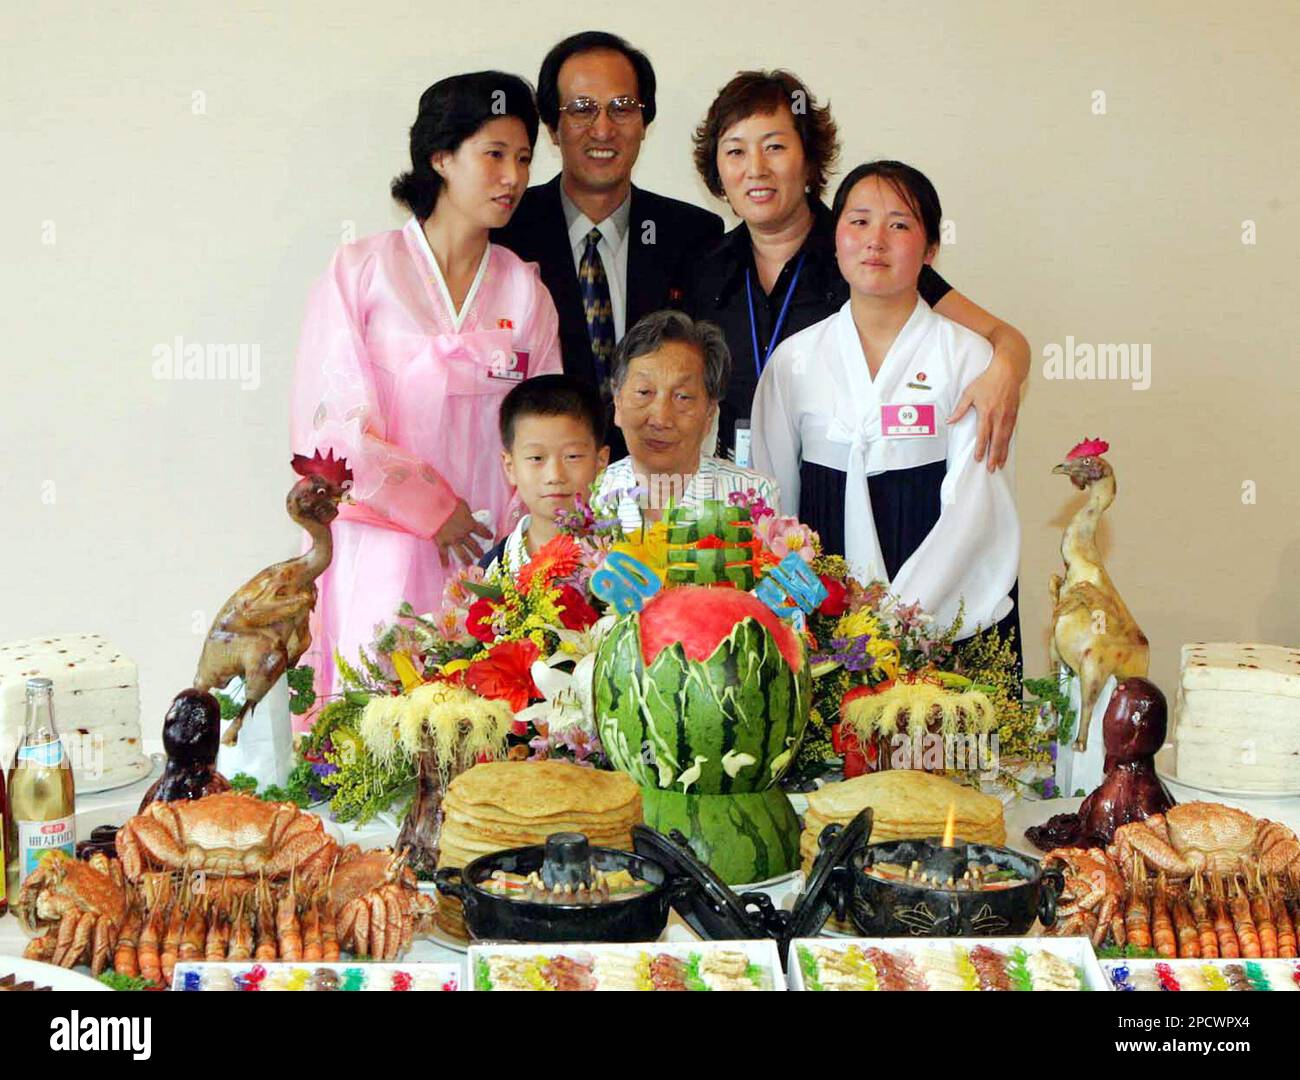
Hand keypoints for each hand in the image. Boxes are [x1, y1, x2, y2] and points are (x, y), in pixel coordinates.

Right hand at [435, 500, 491, 566]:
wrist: (436, 509)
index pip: (481, 530)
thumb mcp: (462, 505)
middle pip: (474, 545)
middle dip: (479, 551)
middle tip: (482, 556)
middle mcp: (463, 535)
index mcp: (470, 524)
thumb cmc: (449, 503)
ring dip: (466, 560)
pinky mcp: (442, 542)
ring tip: (470, 565)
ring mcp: (453, 540)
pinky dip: (444, 560)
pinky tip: (445, 566)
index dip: (487, 534)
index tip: (491, 537)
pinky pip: (444, 553)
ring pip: (462, 553)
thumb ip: (466, 511)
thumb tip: (466, 512)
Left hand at [947, 351, 1022, 471]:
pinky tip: (1006, 450)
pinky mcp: (1014, 414)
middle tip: (992, 469)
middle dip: (994, 456)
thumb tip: (950, 420)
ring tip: (1000, 465)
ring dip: (1003, 453)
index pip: (983, 435)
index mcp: (987, 412)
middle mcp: (999, 416)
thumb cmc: (988, 381)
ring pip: (1005, 439)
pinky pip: (1011, 432)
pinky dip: (1008, 443)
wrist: (1008, 371)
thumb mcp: (969, 393)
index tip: (978, 459)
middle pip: (996, 441)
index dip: (980, 448)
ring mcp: (1008, 416)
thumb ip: (960, 409)